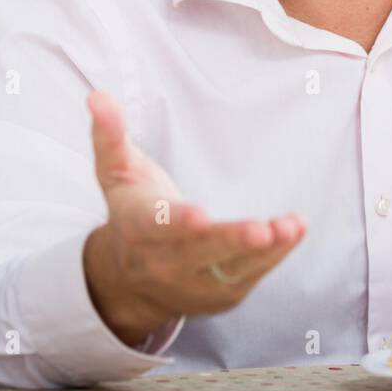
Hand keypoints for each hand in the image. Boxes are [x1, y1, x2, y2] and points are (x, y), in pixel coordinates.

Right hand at [82, 89, 305, 345]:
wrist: (127, 282)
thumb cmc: (131, 214)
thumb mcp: (117, 174)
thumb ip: (110, 135)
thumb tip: (98, 96)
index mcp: (139, 228)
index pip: (158, 226)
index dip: (179, 222)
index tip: (199, 216)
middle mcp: (165, 262)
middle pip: (201, 251)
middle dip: (232, 240)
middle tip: (261, 230)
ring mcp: (194, 283)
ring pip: (231, 268)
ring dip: (264, 250)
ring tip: (290, 228)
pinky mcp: (222, 294)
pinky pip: (250, 275)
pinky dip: (275, 255)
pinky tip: (293, 232)